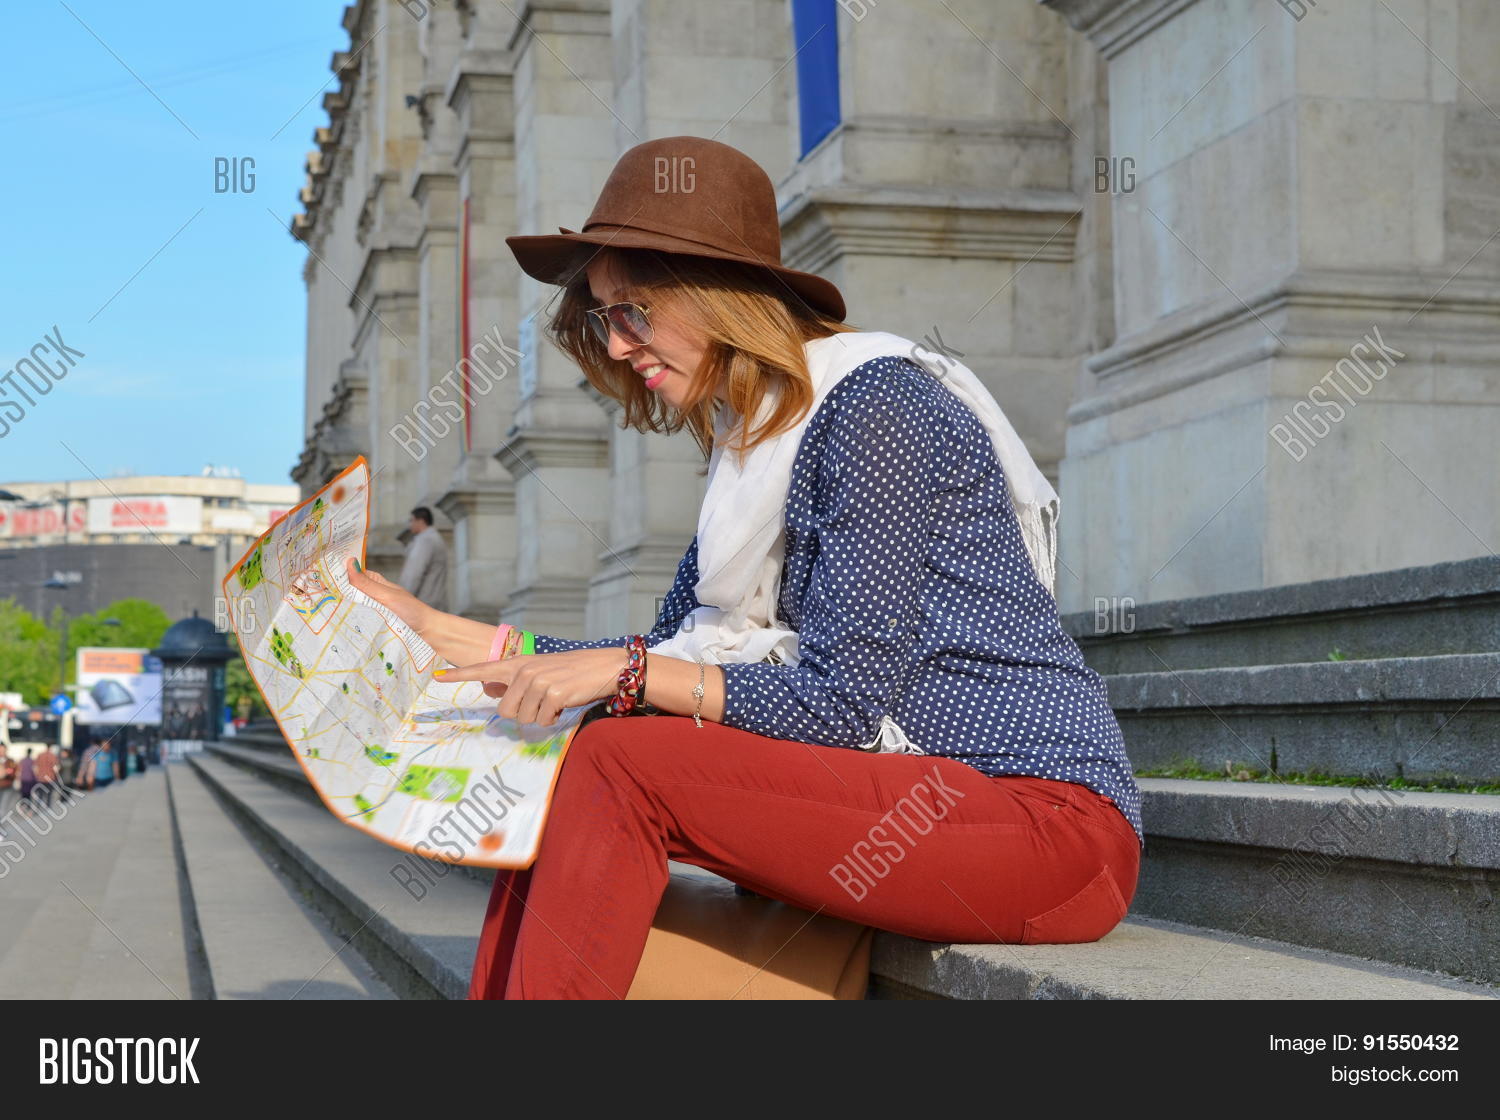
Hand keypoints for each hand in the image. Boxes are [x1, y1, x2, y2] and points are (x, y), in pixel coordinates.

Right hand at [293, 555, 435, 637]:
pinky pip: (356, 626)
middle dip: (330, 598)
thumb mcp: (386, 596)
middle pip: (346, 596)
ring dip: (337, 615)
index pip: (350, 577)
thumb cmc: (412, 612)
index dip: (333, 577)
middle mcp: (371, 598)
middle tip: (306, 601)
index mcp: (375, 584)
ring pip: (350, 612)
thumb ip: (366, 583)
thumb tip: (349, 562)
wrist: (429, 636)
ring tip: (313, 616)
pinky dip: (347, 628)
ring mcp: (371, 614)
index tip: (311, 578)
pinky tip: (332, 631)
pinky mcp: (373, 629)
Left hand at [435, 648, 627, 725]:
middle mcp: (525, 670)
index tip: (436, 676)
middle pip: (505, 711)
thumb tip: (491, 689)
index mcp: (518, 663)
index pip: (483, 669)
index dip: (459, 675)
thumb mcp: (540, 670)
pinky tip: (564, 705)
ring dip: (540, 717)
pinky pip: (543, 721)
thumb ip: (514, 680)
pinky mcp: (554, 694)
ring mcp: (539, 682)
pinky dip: (554, 719)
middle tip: (541, 705)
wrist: (604, 666)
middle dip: (523, 715)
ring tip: (555, 701)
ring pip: (524, 719)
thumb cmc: (570, 672)